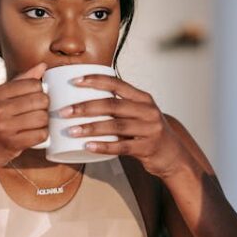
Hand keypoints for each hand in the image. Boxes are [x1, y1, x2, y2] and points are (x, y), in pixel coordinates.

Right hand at [0, 62, 49, 174]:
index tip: (37, 100)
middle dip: (45, 108)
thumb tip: (42, 66)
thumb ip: (21, 82)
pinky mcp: (11, 143)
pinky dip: (42, 136)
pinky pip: (40, 135)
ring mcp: (4, 125)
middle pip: (41, 100)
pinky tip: (35, 136)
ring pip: (42, 117)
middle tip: (38, 114)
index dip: (41, 92)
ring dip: (44, 124)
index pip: (33, 84)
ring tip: (36, 126)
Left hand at [60, 74, 188, 177]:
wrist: (173, 155)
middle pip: (112, 105)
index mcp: (142, 98)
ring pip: (115, 126)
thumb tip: (84, 100)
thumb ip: (119, 106)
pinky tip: (88, 146)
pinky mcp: (147, 148)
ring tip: (71, 130)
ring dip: (90, 128)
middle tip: (64, 112)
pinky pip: (121, 147)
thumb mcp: (138, 113)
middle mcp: (147, 110)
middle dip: (85, 107)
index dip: (95, 80)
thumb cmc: (147, 132)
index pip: (116, 83)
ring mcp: (149, 129)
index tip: (74, 82)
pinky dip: (103, 146)